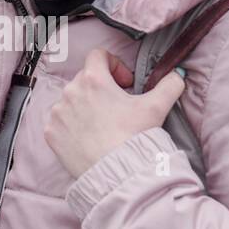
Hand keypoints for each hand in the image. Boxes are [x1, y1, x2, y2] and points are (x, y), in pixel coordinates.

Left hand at [44, 48, 185, 179]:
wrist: (115, 173)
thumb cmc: (134, 137)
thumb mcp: (157, 107)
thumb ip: (169, 84)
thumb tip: (177, 74)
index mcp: (93, 79)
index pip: (98, 55)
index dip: (114, 65)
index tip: (125, 84)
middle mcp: (70, 91)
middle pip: (84, 78)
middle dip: (101, 88)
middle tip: (117, 106)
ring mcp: (57, 113)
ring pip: (70, 100)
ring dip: (85, 106)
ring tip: (103, 124)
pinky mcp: (51, 133)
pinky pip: (60, 122)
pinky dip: (72, 125)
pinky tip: (88, 137)